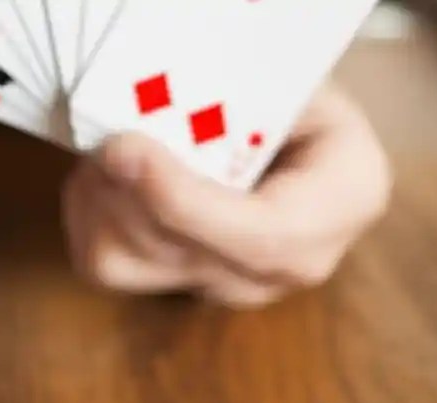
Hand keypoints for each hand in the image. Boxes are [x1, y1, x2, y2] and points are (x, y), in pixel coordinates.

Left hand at [62, 84, 390, 307]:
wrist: (287, 127)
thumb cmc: (292, 95)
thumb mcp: (289, 79)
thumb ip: (240, 101)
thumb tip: (165, 114)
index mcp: (346, 200)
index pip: (262, 234)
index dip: (185, 202)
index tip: (129, 153)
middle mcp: (293, 263)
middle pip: (186, 254)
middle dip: (128, 194)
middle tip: (105, 139)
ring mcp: (234, 285)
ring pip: (134, 266)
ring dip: (103, 203)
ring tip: (105, 151)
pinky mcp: (180, 288)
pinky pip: (108, 269)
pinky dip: (90, 219)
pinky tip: (103, 181)